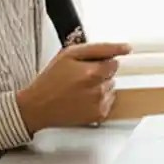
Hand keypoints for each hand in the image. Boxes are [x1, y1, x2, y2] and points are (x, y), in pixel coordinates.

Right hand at [16, 42, 130, 133]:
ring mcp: (100, 104)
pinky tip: (82, 100)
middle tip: (79, 78)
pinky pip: (108, 102)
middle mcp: (99, 89)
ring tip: (79, 90)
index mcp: (93, 72)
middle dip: (99, 74)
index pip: (114, 63)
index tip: (87, 67)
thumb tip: (126, 48)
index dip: (99, 63)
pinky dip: (98, 100)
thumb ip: (100, 49)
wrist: (37, 106)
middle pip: (112, 76)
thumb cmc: (50, 80)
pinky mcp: (99, 115)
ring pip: (111, 88)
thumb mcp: (70, 54)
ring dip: (99, 87)